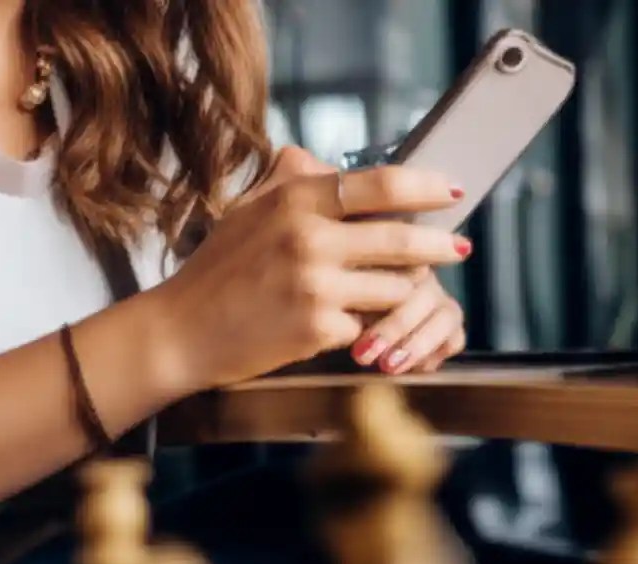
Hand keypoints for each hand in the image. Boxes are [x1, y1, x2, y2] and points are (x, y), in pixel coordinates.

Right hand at [150, 147, 470, 391]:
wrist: (180, 332)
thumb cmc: (215, 271)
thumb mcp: (245, 209)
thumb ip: (287, 178)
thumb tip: (319, 158)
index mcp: (294, 200)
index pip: (382, 183)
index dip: (427, 186)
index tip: (451, 191)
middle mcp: (308, 238)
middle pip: (404, 238)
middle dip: (442, 244)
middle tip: (457, 247)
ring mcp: (315, 285)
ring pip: (397, 285)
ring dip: (403, 291)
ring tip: (395, 291)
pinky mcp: (316, 328)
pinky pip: (369, 324)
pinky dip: (367, 327)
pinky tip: (355, 328)